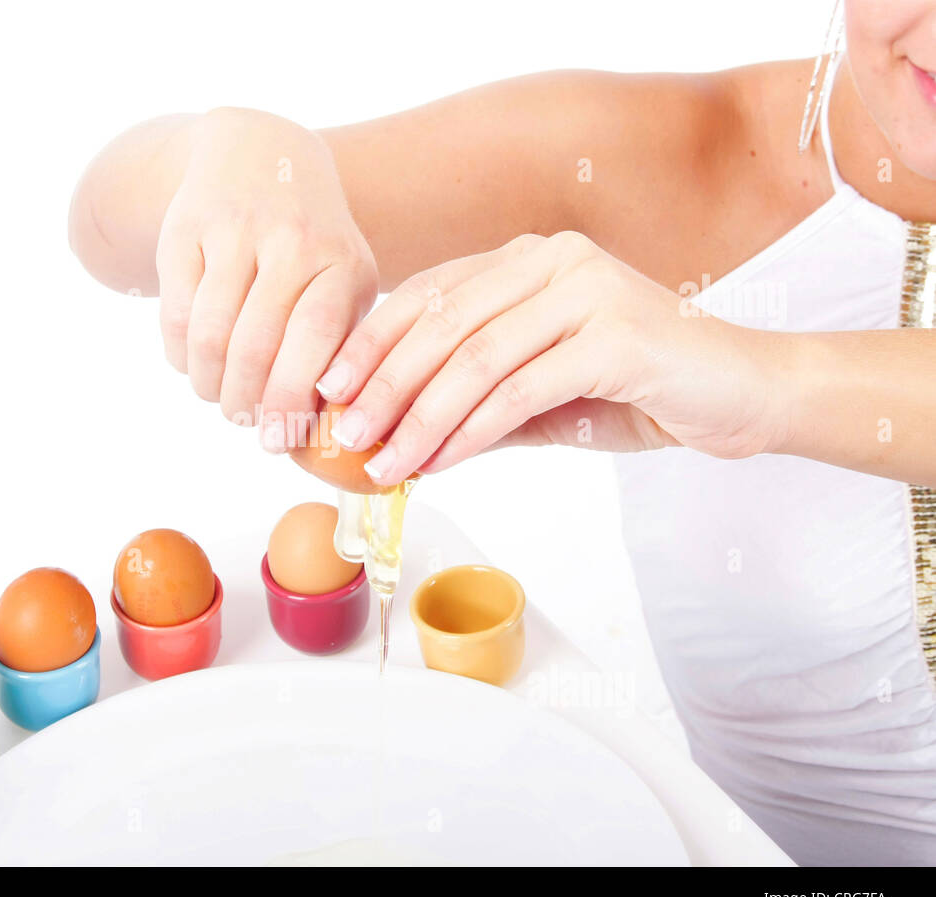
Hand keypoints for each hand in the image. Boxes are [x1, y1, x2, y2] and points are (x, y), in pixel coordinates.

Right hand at [156, 108, 376, 449]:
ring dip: (210, 385)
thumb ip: (340, 348)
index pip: (315, 339)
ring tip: (220, 397)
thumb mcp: (343, 280)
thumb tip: (324, 437)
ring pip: (209, 335)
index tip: (278, 441)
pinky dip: (180, 356)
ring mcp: (234, 229)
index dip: (291, 398)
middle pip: (255, 346)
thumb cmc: (310, 245)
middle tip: (244, 424)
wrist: (259, 153)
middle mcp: (291, 239)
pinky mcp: (184, 228)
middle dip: (244, 403)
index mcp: (342, 261)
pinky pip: (175, 315)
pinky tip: (194, 364)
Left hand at [315, 231, 790, 483]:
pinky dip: (472, 430)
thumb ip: (476, 402)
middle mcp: (554, 259)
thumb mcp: (541, 394)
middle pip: (442, 322)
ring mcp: (588, 290)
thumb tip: (395, 437)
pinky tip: (440, 462)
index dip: (371, 341)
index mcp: (530, 258)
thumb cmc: (639, 391)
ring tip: (383, 464)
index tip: (328, 389)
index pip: (429, 293)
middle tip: (343, 435)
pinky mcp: (617, 336)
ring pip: (475, 357)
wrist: (743, 395)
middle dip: (383, 384)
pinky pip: (521, 387)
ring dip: (419, 417)